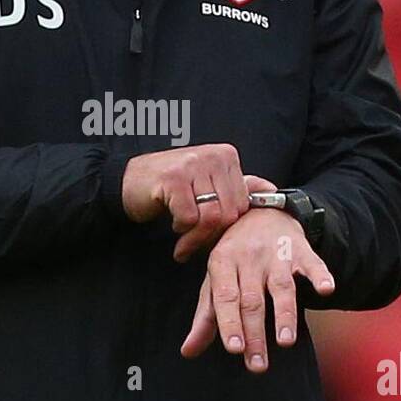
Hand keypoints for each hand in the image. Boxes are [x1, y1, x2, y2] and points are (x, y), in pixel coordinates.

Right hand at [121, 143, 270, 260]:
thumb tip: (272, 191)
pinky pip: (190, 218)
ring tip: (184, 245)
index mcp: (226, 156)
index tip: (211, 236)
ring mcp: (193, 164)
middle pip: (230, 212)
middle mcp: (213, 155)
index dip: (228, 226)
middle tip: (194, 246)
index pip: (243, 203)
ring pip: (212, 217)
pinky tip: (173, 228)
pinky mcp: (173, 178)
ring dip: (196, 239)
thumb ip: (237, 187)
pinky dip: (182, 231)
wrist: (127, 181)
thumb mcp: (207, 184)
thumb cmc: (170, 188)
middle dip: (212, 236)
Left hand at [180, 208, 334, 372]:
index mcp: (222, 262)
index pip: (225, 297)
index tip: (235, 349)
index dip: (229, 322)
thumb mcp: (216, 279)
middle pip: (252, 300)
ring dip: (284, 314)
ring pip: (281, 287)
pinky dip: (320, 274)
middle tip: (257, 365)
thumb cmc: (235, 255)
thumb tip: (188, 351)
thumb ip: (206, 316)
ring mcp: (276, 253)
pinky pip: (312, 262)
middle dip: (255, 334)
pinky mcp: (301, 249)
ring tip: (285, 342)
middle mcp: (248, 257)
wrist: (261, 210)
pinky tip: (326, 289)